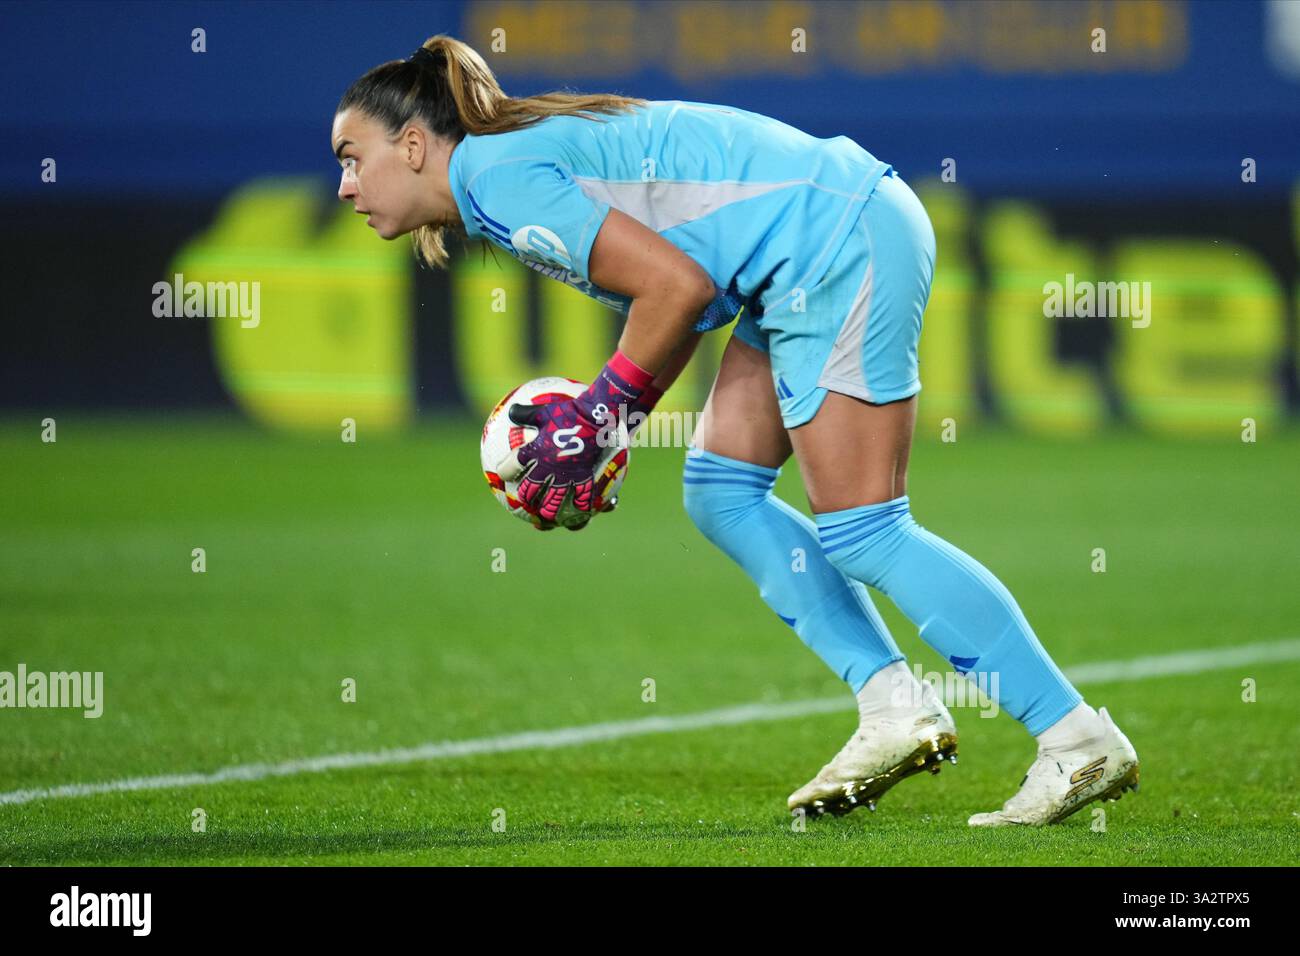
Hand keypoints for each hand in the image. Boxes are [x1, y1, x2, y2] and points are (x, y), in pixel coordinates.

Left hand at [499, 351, 654, 523]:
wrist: (594, 417)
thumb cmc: (568, 411)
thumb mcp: (543, 410)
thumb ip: (526, 413)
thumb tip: (511, 409)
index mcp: (533, 453)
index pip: (511, 467)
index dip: (504, 471)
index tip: (502, 473)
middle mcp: (547, 469)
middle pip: (530, 491)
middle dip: (525, 499)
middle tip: (524, 503)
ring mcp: (565, 477)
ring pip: (553, 502)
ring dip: (548, 511)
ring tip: (547, 517)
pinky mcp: (584, 478)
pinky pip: (583, 498)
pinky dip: (583, 507)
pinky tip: (584, 512)